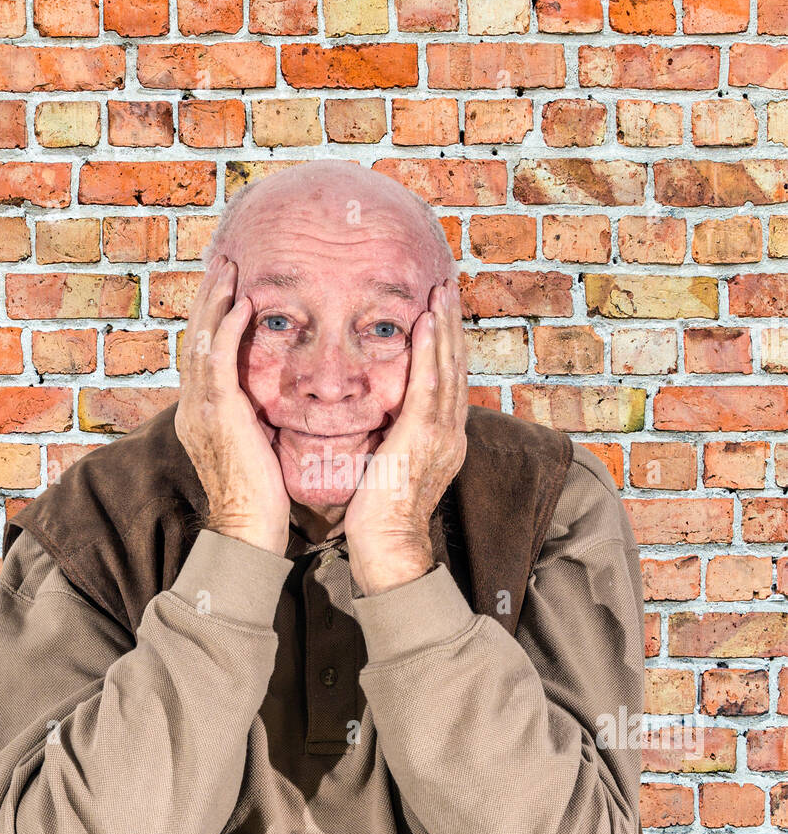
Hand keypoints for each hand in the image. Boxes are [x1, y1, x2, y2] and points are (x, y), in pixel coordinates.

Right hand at [175, 253, 290, 555]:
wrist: (249, 528)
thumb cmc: (260, 497)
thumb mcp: (255, 447)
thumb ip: (256, 418)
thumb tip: (273, 402)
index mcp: (199, 414)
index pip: (201, 355)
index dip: (210, 320)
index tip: (225, 291)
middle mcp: (192, 406)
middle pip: (193, 338)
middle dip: (207, 299)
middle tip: (222, 264)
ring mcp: (199, 408)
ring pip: (200, 339)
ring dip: (215, 300)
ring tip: (229, 269)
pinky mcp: (216, 412)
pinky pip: (218, 358)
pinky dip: (228, 327)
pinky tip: (243, 302)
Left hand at [344, 278, 467, 594]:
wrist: (387, 546)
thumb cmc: (379, 514)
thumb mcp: (391, 466)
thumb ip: (392, 438)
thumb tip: (378, 419)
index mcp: (444, 439)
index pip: (446, 382)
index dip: (445, 347)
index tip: (439, 315)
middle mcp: (450, 432)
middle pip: (455, 367)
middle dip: (451, 326)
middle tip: (446, 288)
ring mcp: (443, 434)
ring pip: (448, 369)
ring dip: (445, 327)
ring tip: (440, 292)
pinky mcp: (424, 437)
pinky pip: (430, 385)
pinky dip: (431, 352)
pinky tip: (426, 324)